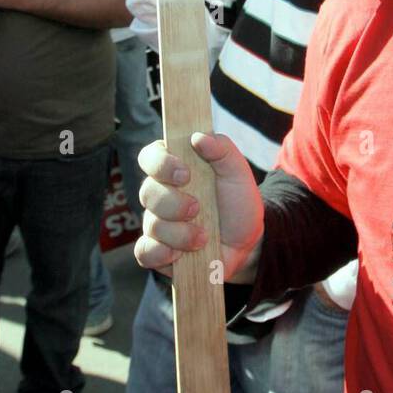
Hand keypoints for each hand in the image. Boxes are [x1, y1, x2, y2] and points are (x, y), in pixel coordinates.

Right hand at [134, 131, 264, 280]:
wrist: (247, 243)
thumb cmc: (238, 201)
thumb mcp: (238, 172)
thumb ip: (222, 149)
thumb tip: (197, 136)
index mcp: (175, 168)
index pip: (149, 156)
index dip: (160, 163)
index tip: (183, 173)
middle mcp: (161, 193)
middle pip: (148, 192)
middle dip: (173, 204)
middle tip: (197, 208)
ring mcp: (157, 222)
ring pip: (151, 225)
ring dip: (179, 233)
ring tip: (203, 237)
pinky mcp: (158, 250)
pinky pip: (144, 252)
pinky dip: (161, 254)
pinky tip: (180, 255)